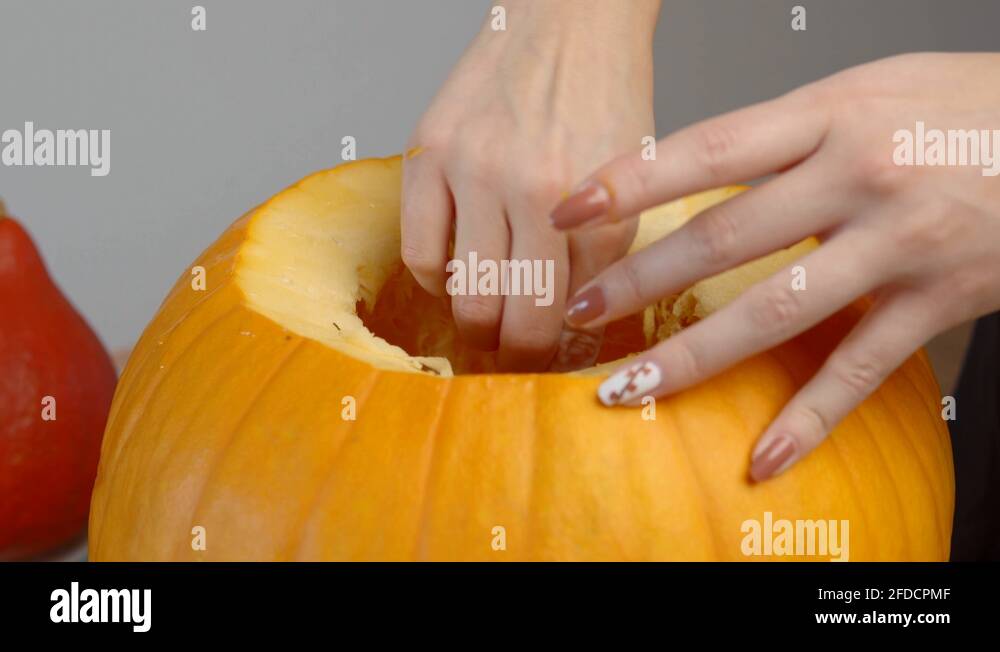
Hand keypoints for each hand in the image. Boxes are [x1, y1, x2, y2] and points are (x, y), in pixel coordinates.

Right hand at [401, 0, 658, 370]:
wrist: (570, 16)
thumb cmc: (607, 97)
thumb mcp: (630, 186)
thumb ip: (603, 258)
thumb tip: (567, 326)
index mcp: (592, 203)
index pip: (562, 315)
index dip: (552, 350)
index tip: (546, 356)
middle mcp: (528, 189)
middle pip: (507, 317)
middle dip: (512, 350)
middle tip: (514, 349)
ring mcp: (470, 168)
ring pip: (461, 294)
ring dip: (474, 322)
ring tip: (485, 317)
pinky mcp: (427, 150)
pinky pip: (416, 251)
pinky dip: (435, 279)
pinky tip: (454, 271)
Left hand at [551, 52, 999, 479]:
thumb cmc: (968, 103)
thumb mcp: (871, 88)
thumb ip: (789, 131)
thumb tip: (700, 169)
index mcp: (834, 112)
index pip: (710, 145)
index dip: (631, 179)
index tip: (570, 209)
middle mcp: (859, 174)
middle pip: (726, 237)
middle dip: (642, 280)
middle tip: (579, 313)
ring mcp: (900, 241)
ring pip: (777, 311)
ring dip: (694, 356)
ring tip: (629, 387)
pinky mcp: (940, 299)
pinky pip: (862, 368)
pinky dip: (810, 419)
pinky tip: (763, 458)